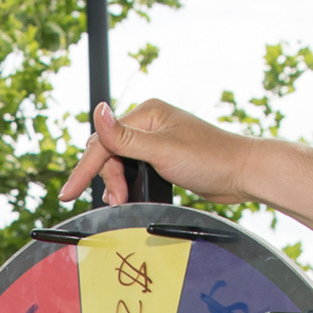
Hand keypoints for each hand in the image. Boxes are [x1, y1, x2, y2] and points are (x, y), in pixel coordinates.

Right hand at [60, 99, 261, 207]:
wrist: (243, 174)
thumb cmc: (211, 159)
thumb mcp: (162, 150)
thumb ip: (125, 137)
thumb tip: (98, 110)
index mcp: (147, 112)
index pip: (104, 140)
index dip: (84, 168)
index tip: (69, 192)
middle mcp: (149, 123)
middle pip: (109, 151)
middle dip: (106, 179)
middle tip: (116, 202)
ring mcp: (156, 140)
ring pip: (119, 162)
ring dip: (116, 184)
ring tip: (122, 202)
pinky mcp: (163, 158)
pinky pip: (133, 169)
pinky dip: (127, 185)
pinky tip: (128, 197)